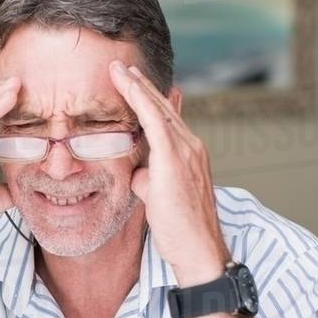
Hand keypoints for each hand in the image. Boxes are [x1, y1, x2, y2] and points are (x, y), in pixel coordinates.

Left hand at [108, 61, 228, 285]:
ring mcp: (187, 151)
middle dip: (141, 85)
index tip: (133, 82)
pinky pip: (156, 121)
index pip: (166, 119)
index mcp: (188, 154)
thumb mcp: (157, 197)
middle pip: (163, 108)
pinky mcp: (176, 160)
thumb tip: (137, 173)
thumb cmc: (179, 231)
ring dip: (137, 87)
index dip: (148, 99)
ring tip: (119, 70)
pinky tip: (128, 86)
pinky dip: (141, 100)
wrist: (199, 251)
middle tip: (122, 67)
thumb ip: (148, 179)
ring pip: (159, 109)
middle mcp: (191, 147)